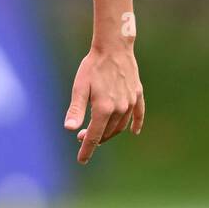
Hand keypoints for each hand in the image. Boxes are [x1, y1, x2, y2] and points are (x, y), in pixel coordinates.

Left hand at [64, 42, 144, 164]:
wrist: (114, 47)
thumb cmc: (93, 66)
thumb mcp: (80, 87)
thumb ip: (76, 109)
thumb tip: (69, 128)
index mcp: (104, 108)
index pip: (94, 136)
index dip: (87, 150)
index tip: (81, 160)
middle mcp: (120, 108)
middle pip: (107, 132)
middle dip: (95, 139)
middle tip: (82, 137)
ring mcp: (131, 102)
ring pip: (120, 125)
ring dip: (109, 133)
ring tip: (97, 132)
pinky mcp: (138, 94)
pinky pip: (139, 114)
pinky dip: (137, 124)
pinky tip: (134, 132)